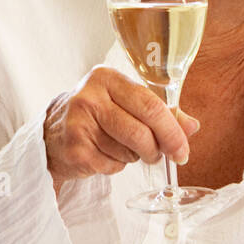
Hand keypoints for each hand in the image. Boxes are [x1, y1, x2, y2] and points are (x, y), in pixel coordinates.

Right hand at [44, 65, 200, 193]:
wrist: (51, 135)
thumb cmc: (96, 116)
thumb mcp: (126, 104)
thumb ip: (161, 112)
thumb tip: (192, 127)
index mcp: (107, 78)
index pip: (151, 105)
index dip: (172, 131)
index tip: (182, 150)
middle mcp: (89, 96)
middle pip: (141, 131)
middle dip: (158, 149)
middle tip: (160, 156)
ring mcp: (78, 123)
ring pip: (129, 151)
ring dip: (134, 156)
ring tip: (120, 146)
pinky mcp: (74, 149)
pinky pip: (112, 165)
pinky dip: (116, 165)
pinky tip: (103, 154)